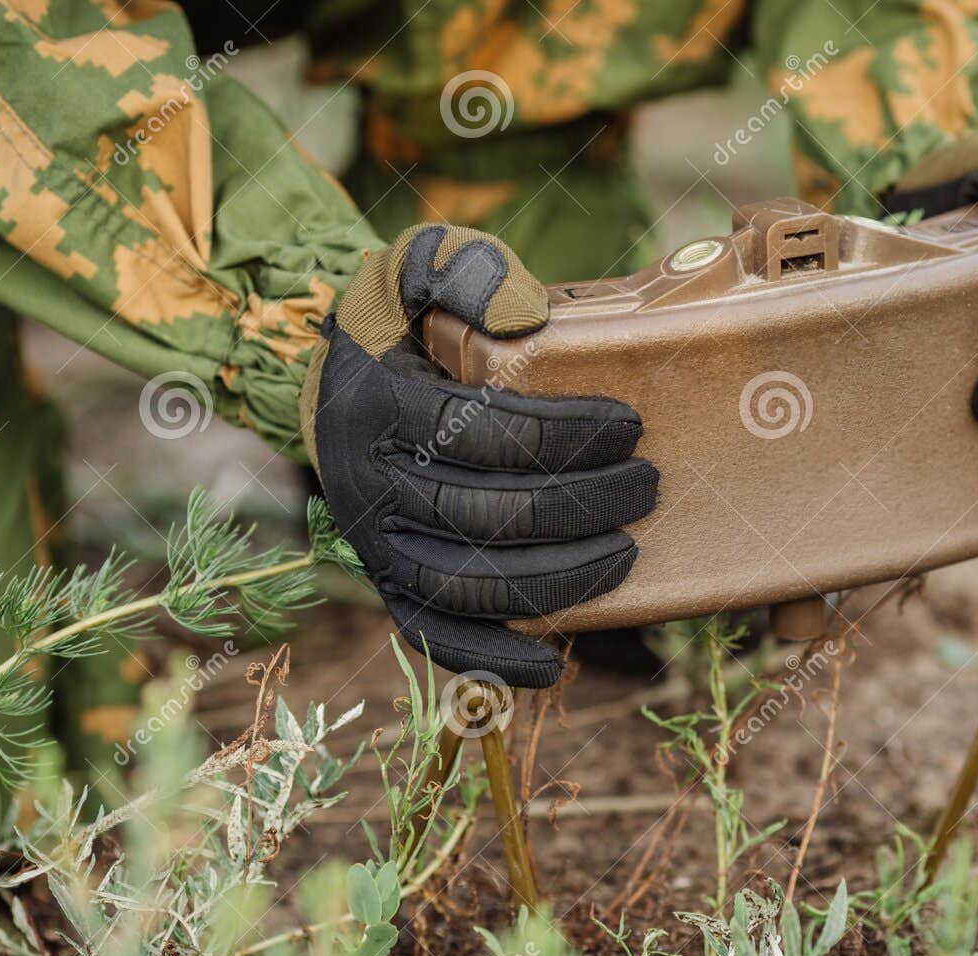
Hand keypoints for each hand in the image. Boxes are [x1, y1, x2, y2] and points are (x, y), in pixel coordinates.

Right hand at [302, 224, 657, 686]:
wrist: (328, 389)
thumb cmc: (392, 327)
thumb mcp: (410, 269)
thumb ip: (459, 269)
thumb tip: (524, 311)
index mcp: (377, 412)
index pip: (485, 434)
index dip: (567, 436)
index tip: (631, 425)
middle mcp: (368, 490)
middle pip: (491, 516)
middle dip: (585, 505)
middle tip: (650, 485)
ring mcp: (376, 548)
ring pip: (474, 586)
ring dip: (561, 579)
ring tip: (628, 551)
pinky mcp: (387, 585)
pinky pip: (437, 636)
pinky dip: (495, 660)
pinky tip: (558, 664)